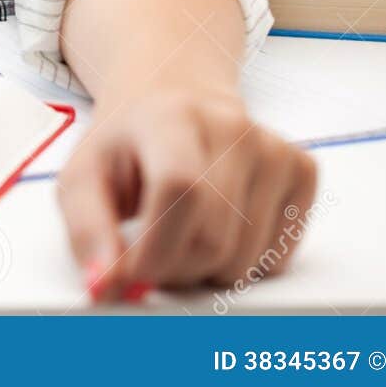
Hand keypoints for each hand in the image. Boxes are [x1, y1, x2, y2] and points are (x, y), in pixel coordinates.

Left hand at [57, 85, 317, 299]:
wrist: (173, 100)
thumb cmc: (126, 146)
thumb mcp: (83, 177)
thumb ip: (87, 231)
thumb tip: (105, 286)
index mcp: (171, 117)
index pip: (181, 190)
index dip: (156, 250)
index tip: (131, 275)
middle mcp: (232, 126)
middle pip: (213, 238)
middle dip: (173, 268)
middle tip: (149, 252)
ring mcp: (274, 147)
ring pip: (244, 260)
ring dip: (205, 270)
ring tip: (181, 233)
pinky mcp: (302, 171)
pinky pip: (277, 259)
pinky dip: (244, 262)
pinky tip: (220, 225)